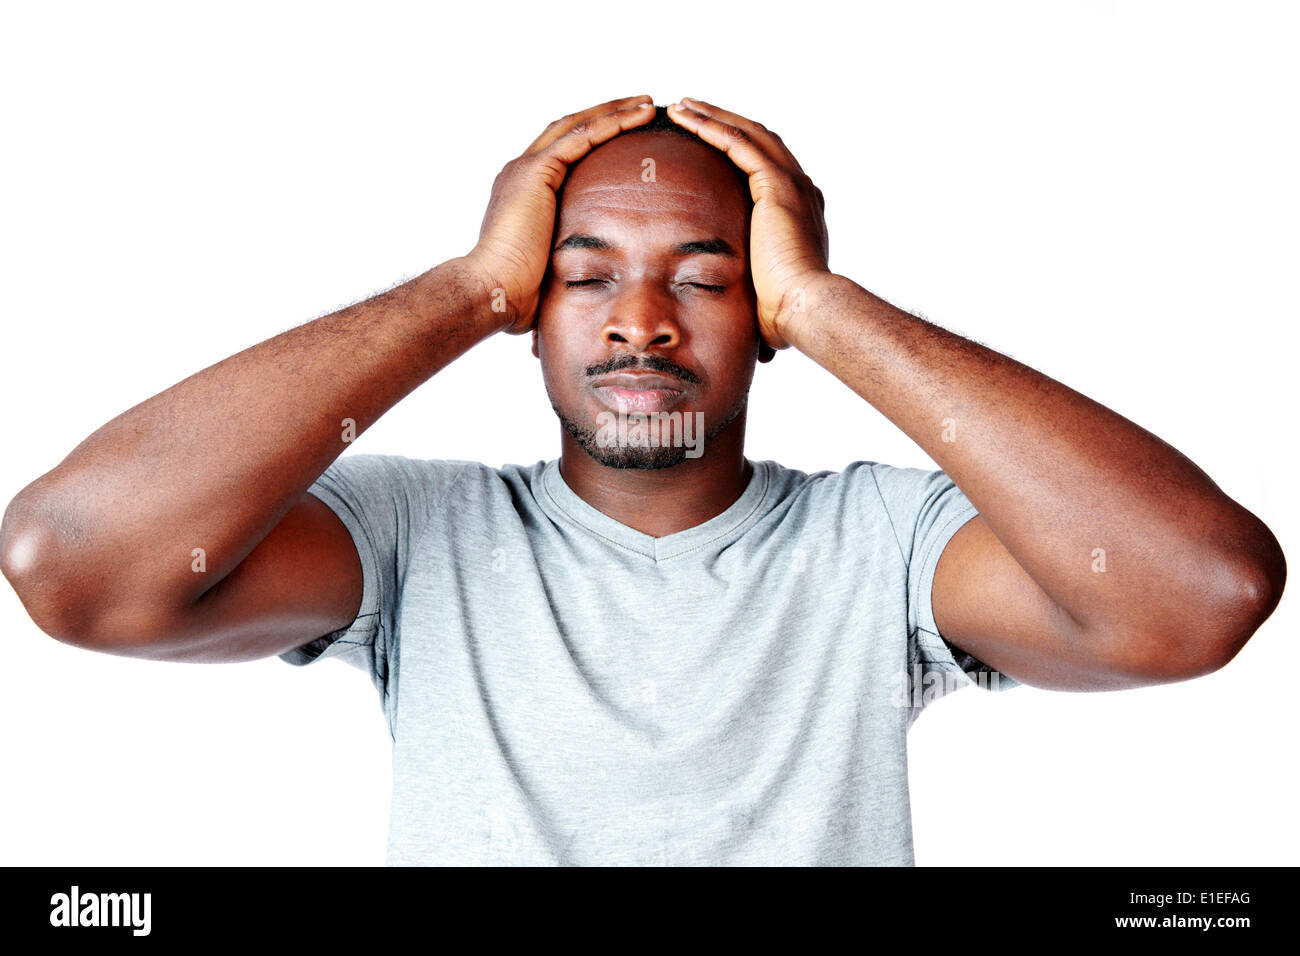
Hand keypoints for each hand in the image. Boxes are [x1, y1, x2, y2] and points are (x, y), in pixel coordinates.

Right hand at [465, 95, 656, 334]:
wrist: (493, 290)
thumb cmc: (517, 292)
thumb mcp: (550, 265)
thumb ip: (567, 255)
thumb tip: (592, 277)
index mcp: (524, 191)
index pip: (564, 152)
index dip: (596, 138)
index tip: (628, 133)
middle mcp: (521, 172)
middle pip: (571, 129)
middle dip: (608, 115)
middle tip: (643, 106)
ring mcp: (526, 169)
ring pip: (577, 126)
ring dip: (614, 112)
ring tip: (648, 104)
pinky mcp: (535, 172)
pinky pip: (579, 137)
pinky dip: (609, 123)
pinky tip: (636, 116)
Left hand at [666, 97, 829, 349]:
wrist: (805, 308)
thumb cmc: (785, 312)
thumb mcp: (764, 293)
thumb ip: (753, 292)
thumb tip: (744, 332)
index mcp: (798, 211)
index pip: (766, 168)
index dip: (737, 151)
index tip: (709, 145)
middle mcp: (800, 190)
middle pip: (757, 141)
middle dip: (722, 123)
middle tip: (690, 112)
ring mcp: (791, 184)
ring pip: (747, 134)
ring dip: (713, 116)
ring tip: (681, 107)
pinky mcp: (776, 184)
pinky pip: (739, 143)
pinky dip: (711, 126)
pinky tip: (686, 117)